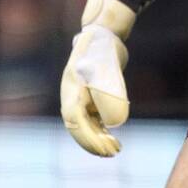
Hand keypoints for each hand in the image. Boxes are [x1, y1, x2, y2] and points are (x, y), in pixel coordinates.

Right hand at [60, 0, 135, 155]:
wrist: (105, 35)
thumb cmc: (104, 50)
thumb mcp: (107, 71)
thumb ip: (109, 94)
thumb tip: (114, 123)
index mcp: (71, 91)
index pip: (76, 123)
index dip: (89, 138)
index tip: (105, 148)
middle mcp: (72, 96)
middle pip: (78, 127)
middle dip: (93, 143)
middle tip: (113, 153)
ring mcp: (80, 97)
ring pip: (85, 125)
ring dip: (98, 139)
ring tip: (116, 149)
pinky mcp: (90, 96)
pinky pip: (92, 118)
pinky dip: (101, 130)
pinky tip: (113, 137)